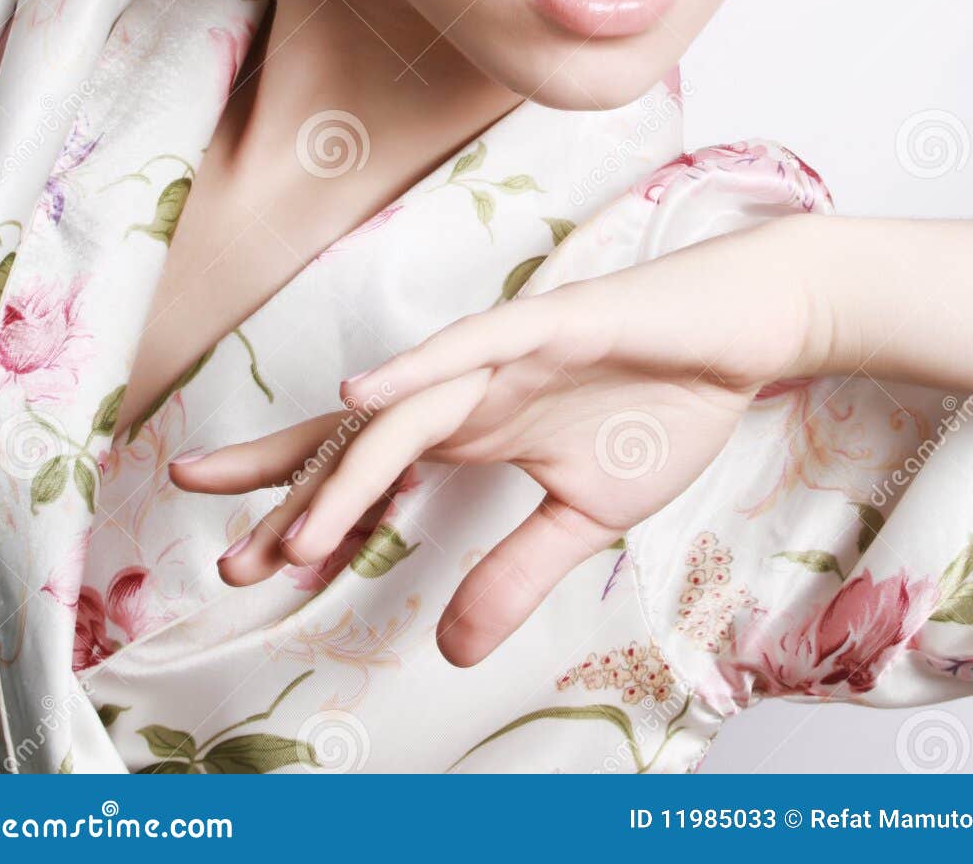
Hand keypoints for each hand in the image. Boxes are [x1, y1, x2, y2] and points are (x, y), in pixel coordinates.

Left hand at [169, 217, 813, 663]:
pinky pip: (475, 345)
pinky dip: (419, 369)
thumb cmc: (664, 403)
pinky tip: (363, 395)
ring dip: (351, 471)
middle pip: (364, 441)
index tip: (237, 556)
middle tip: (227, 560)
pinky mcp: (555, 322)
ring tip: (298, 533)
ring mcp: (506, 351)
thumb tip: (449, 651)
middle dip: (293, 496)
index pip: (371, 467)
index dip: (303, 504)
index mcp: (472, 425)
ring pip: (409, 412)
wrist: (744, 332)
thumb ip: (515, 571)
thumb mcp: (587, 517)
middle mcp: (470, 385)